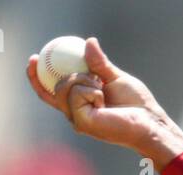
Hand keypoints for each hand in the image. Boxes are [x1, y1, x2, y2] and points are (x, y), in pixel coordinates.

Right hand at [25, 36, 182, 167]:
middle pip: (55, 87)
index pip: (51, 91)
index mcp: (79, 105)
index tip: (34, 57)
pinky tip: (103, 100)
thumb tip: (89, 42)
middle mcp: (75, 114)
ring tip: (101, 90)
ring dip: (84, 80)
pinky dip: (90, 90)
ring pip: (65, 87)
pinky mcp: (82, 123)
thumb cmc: (136, 105)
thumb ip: (99, 63)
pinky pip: (76, 94)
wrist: (149, 121)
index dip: (36, 76)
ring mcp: (77, 120)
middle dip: (67, 74)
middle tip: (70, 69)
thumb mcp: (114, 78)